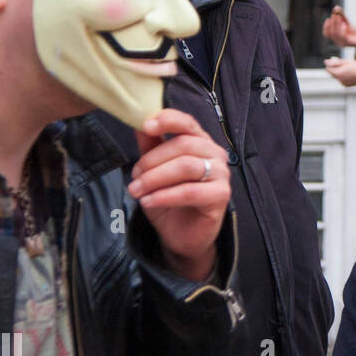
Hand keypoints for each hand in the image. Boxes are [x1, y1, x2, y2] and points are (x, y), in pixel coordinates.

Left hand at [128, 110, 231, 281]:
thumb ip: (150, 147)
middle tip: (134, 176)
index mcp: (200, 143)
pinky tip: (148, 202)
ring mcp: (220, 174)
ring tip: (137, 191)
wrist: (182, 235)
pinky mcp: (221, 195)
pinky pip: (190, 191)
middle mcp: (215, 154)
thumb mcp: (154, 171)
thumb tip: (139, 124)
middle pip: (183, 145)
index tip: (146, 126)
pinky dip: (165, 196)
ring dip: (155, 178)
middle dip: (152, 160)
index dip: (168, 120)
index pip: (188, 123)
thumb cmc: (170, 200)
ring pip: (186, 166)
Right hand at [323, 6, 355, 47]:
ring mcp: (342, 43)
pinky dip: (342, 30)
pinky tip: (345, 25)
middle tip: (335, 14)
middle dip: (332, 22)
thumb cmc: (353, 32)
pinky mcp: (348, 43)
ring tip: (339, 17)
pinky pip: (343, 37)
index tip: (328, 19)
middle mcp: (337, 41)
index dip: (326, 26)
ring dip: (337, 24)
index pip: (326, 33)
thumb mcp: (346, 22)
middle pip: (331, 32)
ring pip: (336, 34)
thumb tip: (336, 7)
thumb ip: (341, 15)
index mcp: (335, 37)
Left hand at [324, 57, 355, 87]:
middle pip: (332, 73)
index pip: (328, 69)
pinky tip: (350, 73)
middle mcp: (339, 79)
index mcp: (338, 73)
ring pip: (337, 77)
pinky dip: (344, 77)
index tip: (335, 61)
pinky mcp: (346, 85)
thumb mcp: (345, 61)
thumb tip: (326, 62)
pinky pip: (342, 80)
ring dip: (340, 73)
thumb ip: (334, 62)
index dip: (331, 64)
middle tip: (343, 64)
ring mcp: (343, 83)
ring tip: (349, 69)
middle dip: (335, 68)